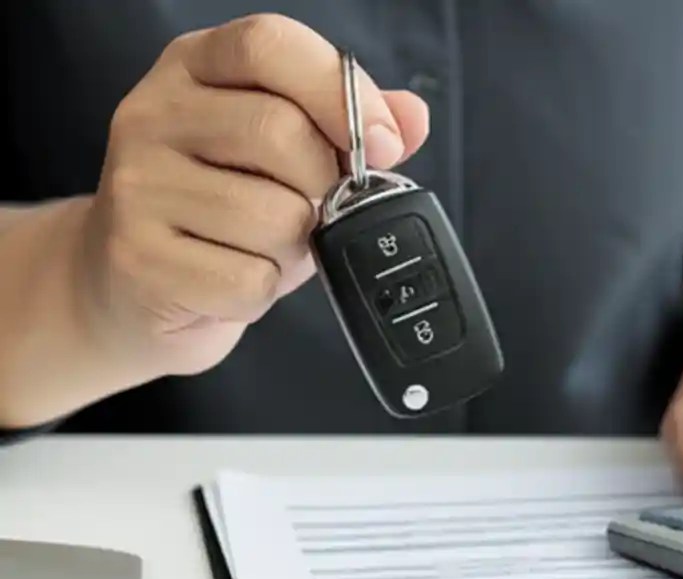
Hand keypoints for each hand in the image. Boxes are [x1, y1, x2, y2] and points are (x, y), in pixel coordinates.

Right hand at [81, 14, 429, 375]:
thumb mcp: (288, 158)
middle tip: (312, 208)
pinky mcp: (137, 258)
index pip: (269, 44)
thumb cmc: (223, 216)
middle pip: (279, 131)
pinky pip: (248, 279)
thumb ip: (349, 130)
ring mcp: (135, 185)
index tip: (384, 143)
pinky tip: (231, 279)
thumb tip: (412, 117)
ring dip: (294, 247)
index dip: (339, 90)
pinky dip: (262, 291)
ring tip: (262, 247)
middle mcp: (151, 114)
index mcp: (193, 68)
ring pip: (271, 214)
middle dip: (323, 185)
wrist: (131, 289)